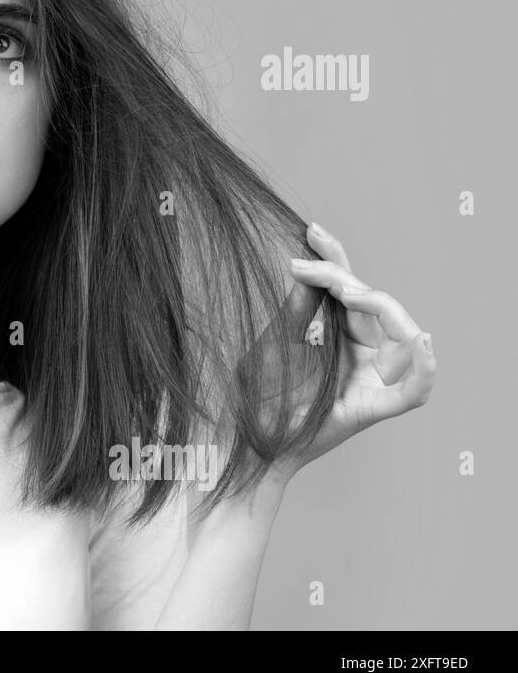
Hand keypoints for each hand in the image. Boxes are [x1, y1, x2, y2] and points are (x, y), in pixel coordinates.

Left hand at [270, 222, 436, 481]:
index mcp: (342, 336)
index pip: (350, 289)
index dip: (336, 258)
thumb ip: (298, 308)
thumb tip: (310, 267)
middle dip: (343, 275)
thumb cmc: (258, 396)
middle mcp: (365, 355)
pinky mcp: (375, 408)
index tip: (309, 232)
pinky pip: (415, 389)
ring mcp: (374, 380)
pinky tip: (421, 340)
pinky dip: (424, 366)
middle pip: (374, 302)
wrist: (247, 440)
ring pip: (401, 331)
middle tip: (306, 265)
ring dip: (378, 303)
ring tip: (342, 290)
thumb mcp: (275, 341)